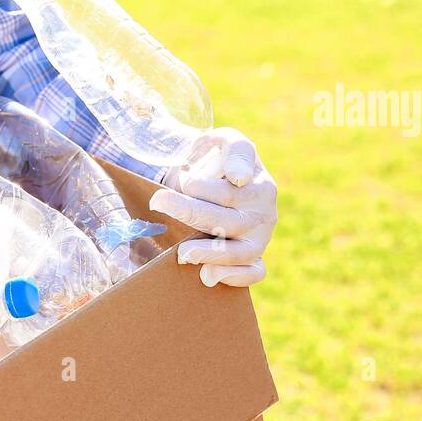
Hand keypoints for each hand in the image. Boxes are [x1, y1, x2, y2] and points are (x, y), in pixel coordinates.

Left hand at [149, 127, 276, 287]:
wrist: (212, 181)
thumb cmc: (217, 161)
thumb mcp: (225, 142)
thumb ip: (235, 151)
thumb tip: (239, 178)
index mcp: (259, 184)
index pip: (228, 191)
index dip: (202, 187)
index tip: (184, 181)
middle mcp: (263, 212)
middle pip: (228, 221)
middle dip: (191, 214)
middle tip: (158, 204)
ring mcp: (260, 237)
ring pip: (242, 253)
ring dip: (211, 254)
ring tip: (183, 254)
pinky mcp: (254, 257)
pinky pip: (253, 273)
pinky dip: (234, 278)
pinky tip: (208, 276)